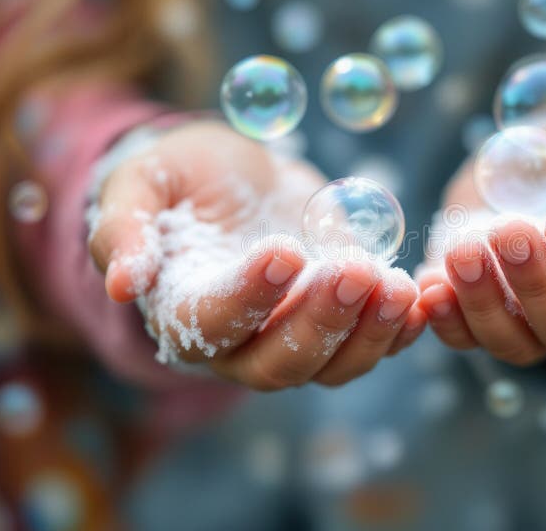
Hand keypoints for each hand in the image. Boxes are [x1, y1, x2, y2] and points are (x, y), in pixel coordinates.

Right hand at [89, 121, 425, 388]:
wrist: (235, 182)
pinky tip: (423, 299)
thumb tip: (122, 283)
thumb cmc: (182, 180)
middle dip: (322, 322)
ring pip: (334, 366)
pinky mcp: (341, 319)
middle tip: (353, 271)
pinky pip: (373, 345)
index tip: (284, 250)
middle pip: (281, 363)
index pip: (213, 324)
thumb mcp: (142, 184)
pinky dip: (400, 331)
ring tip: (400, 287)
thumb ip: (124, 227)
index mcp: (185, 313)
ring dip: (370, 333)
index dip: (248, 296)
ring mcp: (296, 335)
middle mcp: (242, 342)